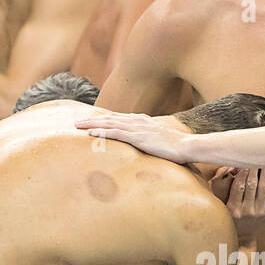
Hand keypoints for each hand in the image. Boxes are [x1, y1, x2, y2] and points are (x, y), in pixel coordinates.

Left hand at [76, 112, 190, 161]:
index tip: (91, 120)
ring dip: (92, 124)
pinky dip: (102, 132)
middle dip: (92, 119)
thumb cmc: (178, 146)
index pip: (119, 118)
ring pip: (109, 123)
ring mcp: (138, 128)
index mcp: (143, 121)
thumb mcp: (161, 141)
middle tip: (77, 121)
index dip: (103, 119)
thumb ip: (151, 140)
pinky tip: (91, 133)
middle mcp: (138, 121)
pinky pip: (116, 133)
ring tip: (77, 125)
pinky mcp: (138, 137)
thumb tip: (146, 146)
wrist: (187, 146)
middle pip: (110, 118)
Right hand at [219, 167, 264, 241]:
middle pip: (252, 185)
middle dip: (255, 168)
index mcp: (233, 208)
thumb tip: (234, 168)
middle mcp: (247, 210)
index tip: (244, 161)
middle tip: (258, 155)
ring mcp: (260, 211)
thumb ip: (227, 189)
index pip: (238, 187)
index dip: (242, 173)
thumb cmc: (231, 217)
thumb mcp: (224, 206)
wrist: (243, 236)